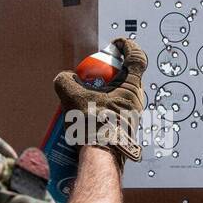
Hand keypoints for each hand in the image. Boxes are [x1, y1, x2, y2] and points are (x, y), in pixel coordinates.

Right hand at [53, 38, 147, 162]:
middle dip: (107, 72)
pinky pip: (116, 108)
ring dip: (103, 91)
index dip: (127, 46)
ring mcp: (134, 114)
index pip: (137, 57)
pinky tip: (86, 114)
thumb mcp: (72, 97)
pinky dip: (102, 105)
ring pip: (119, 93)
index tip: (114, 44)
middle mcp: (137, 99)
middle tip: (91, 75)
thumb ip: (66, 80)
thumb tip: (66, 78)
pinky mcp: (126, 126)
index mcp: (132, 87)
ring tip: (84, 98)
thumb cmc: (93, 126)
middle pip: (125, 76)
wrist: (102, 157)